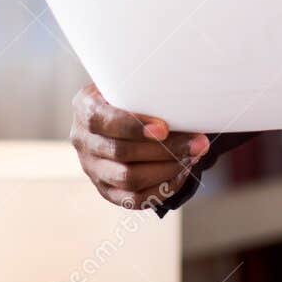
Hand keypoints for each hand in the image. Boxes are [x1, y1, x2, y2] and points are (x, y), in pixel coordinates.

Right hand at [70, 83, 209, 209]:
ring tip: (193, 156)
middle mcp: (83, 140)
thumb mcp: (126, 82)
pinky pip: (134, 199)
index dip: (133, 127)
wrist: (114, 115)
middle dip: (165, 150)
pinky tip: (182, 172)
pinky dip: (162, 188)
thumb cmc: (127, 94)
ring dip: (167, 170)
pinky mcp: (106, 190)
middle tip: (198, 143)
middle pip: (121, 153)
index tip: (164, 128)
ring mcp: (92, 169)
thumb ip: (145, 88)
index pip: (103, 121)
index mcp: (85, 108)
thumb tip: (186, 102)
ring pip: (129, 179)